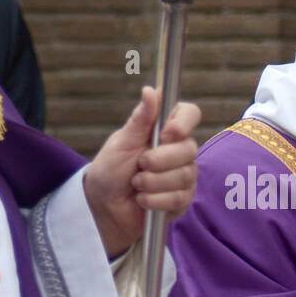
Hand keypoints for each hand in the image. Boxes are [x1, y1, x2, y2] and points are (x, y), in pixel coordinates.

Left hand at [83, 87, 199, 258]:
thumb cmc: (111, 169)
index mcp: (164, 128)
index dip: (183, 122)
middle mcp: (178, 149)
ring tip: (136, 184)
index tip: (166, 133)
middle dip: (160, 160)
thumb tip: (150, 90)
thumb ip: (140, 119)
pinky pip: (180, 198)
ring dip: (153, 182)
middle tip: (139, 164)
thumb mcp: (122, 142)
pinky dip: (155, 200)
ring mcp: (183, 174)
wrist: (105, 206)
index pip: (190, 114)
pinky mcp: (182, 199)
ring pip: (185, 175)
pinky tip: (142, 200)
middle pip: (189, 148)